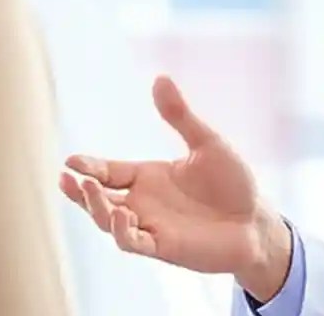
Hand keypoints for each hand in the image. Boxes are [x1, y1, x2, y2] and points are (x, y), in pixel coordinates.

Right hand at [60, 75, 292, 301]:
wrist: (257, 221)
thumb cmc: (232, 184)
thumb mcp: (206, 143)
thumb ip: (180, 116)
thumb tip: (160, 78)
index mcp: (148, 177)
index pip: (108, 171)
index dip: (88, 166)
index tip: (71, 160)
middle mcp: (143, 202)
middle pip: (99, 198)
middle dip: (80, 191)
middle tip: (67, 179)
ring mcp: (151, 225)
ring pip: (108, 222)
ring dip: (95, 209)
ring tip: (89, 190)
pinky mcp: (163, 246)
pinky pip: (133, 242)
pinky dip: (122, 231)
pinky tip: (122, 215)